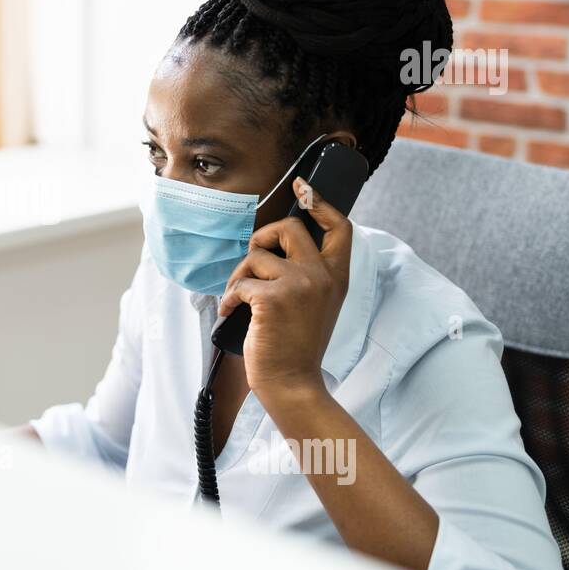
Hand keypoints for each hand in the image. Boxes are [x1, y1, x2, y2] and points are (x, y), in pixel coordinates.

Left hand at [217, 177, 351, 406]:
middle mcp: (323, 277)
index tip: (303, 187)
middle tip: (254, 259)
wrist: (291, 382)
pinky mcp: (274, 298)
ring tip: (238, 299)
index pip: (339, 227)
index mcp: (337, 277)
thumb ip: (308, 275)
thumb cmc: (295, 345)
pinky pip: (241, 282)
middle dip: (263, 237)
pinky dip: (229, 297)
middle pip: (290, 227)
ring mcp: (300, 285)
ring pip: (257, 255)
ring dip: (239, 275)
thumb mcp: (316, 305)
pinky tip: (230, 313)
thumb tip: (274, 245)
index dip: (320, 203)